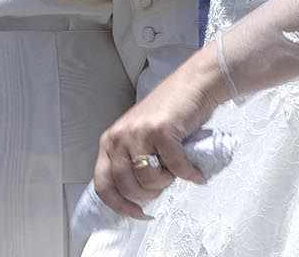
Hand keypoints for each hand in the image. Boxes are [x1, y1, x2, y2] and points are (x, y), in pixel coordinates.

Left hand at [94, 55, 222, 219]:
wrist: (194, 84)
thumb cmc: (170, 112)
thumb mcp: (140, 137)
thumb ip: (132, 160)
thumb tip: (136, 198)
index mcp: (110, 141)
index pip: (103, 184)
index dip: (119, 205)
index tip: (136, 214)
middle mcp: (119, 137)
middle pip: (126, 186)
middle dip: (148, 194)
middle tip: (164, 185)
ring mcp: (139, 133)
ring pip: (148, 179)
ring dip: (167, 182)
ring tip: (177, 171)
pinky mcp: (161, 131)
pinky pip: (174, 167)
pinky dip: (188, 174)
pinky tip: (195, 172)